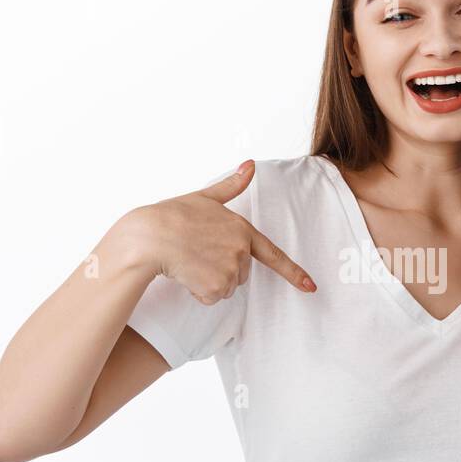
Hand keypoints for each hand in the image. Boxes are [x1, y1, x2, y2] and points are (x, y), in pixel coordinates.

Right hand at [132, 160, 315, 304]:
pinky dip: (199, 291)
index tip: (311, 287)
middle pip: (240, 273)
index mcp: (242, 228)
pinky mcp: (216, 286)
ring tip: (189, 262)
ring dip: (209, 281)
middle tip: (197, 253)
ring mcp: (230, 269)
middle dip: (221, 268)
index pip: (273, 255)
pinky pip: (211, 297)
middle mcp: (240, 250)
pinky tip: (186, 274)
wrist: (149, 236)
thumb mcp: (205, 197)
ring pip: (225, 287)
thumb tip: (250, 164)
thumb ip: (232, 185)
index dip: (293, 273)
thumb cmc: (172, 215)